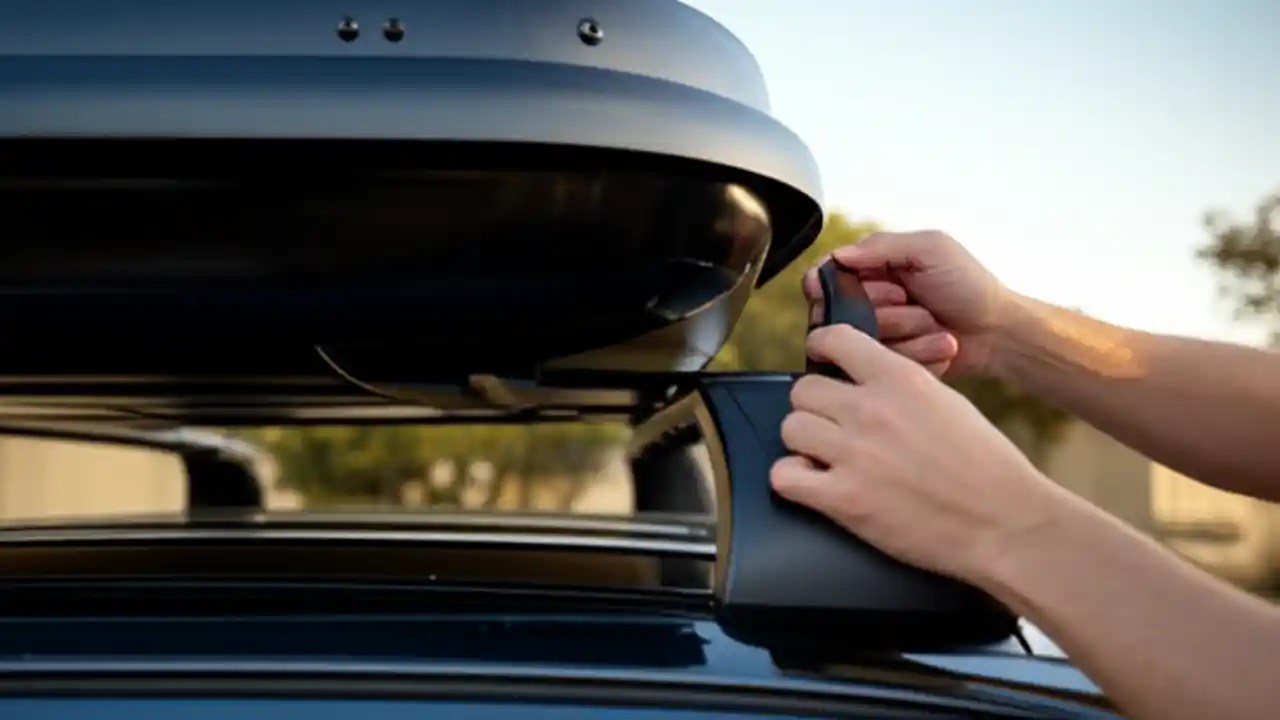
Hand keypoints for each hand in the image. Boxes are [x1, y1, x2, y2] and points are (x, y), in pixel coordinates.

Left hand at [770, 324, 1072, 585]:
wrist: (1007, 524)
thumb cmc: (987, 468)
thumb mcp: (947, 403)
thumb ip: (902, 386)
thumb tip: (865, 379)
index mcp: (900, 380)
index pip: (834, 340)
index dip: (821, 350)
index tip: (821, 361)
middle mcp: (871, 410)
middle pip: (803, 390)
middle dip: (815, 408)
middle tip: (833, 425)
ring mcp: (854, 454)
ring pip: (790, 429)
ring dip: (804, 444)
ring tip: (827, 457)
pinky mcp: (844, 499)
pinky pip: (783, 477)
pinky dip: (793, 481)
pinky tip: (815, 484)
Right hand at [803, 230, 1012, 376]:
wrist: (998, 331)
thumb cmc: (969, 285)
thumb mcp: (930, 249)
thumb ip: (882, 247)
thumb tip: (838, 255)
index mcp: (873, 269)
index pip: (827, 277)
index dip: (830, 286)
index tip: (850, 291)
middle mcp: (869, 302)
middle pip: (839, 312)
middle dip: (881, 307)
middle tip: (910, 300)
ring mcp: (879, 334)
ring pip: (862, 341)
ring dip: (904, 330)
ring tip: (932, 323)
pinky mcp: (890, 362)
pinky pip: (883, 363)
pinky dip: (916, 351)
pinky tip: (938, 344)